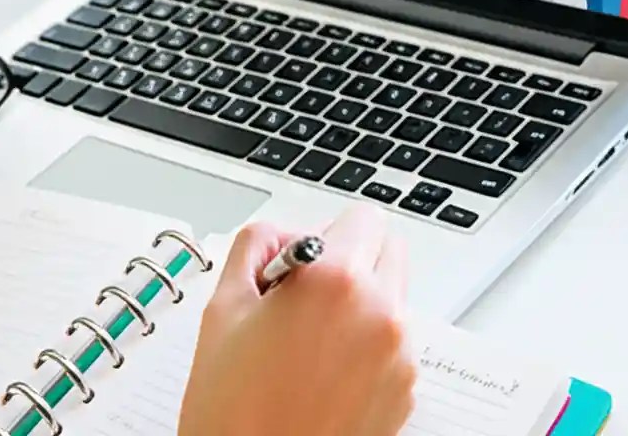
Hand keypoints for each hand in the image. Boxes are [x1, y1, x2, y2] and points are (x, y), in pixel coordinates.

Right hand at [179, 205, 414, 435]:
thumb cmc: (231, 411)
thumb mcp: (222, 308)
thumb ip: (256, 249)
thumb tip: (283, 236)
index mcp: (336, 281)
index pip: (363, 217)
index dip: (328, 232)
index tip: (306, 258)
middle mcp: (380, 312)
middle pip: (389, 250)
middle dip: (353, 262)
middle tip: (307, 295)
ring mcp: (399, 355)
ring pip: (393, 299)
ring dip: (362, 305)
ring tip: (309, 344)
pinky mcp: (405, 390)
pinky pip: (395, 345)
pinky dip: (369, 348)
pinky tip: (324, 374)